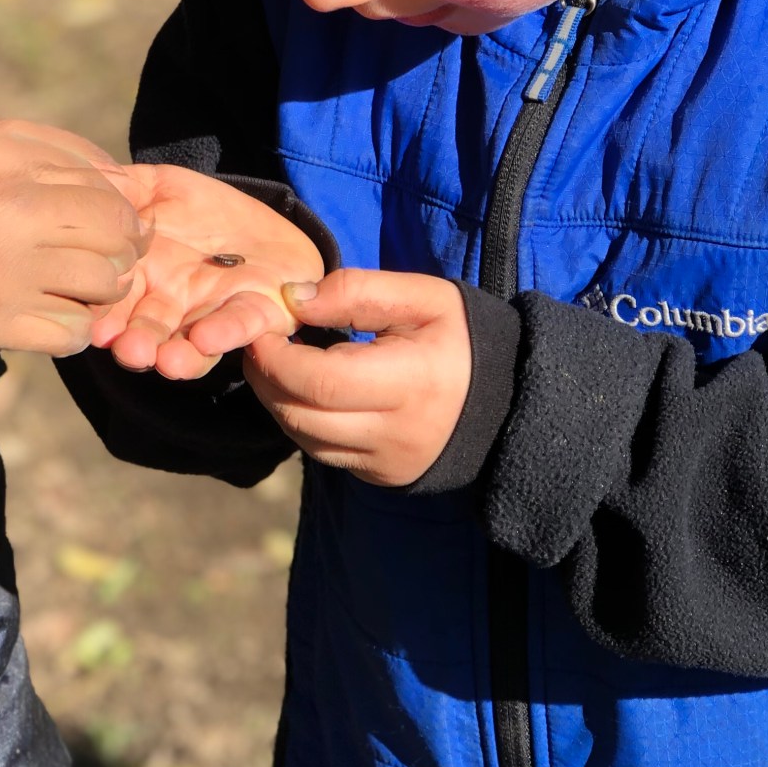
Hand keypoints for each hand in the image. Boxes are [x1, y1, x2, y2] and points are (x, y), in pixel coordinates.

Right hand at [0, 119, 147, 353]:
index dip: (126, 214)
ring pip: (102, 288)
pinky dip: (74, 329)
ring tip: (81, 285)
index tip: (118, 225)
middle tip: (109, 256)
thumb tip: (126, 182)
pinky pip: (69, 335)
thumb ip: (61, 150)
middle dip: (124, 251)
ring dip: (102, 290)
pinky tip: (56, 312)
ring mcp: (3, 272)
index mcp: (12, 162)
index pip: (109, 195)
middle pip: (115, 240)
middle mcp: (12, 214)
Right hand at [88, 165, 325, 377]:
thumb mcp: (158, 187)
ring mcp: (211, 315)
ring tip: (166, 361)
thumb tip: (78, 180)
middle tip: (128, 350)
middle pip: (146, 332)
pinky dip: (224, 334)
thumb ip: (120, 186)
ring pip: (191, 343)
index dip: (100, 315)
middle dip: (135, 344)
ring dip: (178, 356)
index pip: (112, 300)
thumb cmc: (202, 211)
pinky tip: (207, 338)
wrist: (265, 228)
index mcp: (139, 276)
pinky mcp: (259, 316)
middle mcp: (170, 306)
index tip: (90, 327)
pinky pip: (240, 326)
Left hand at [243, 269, 470, 486]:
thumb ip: (356, 290)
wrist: (509, 398)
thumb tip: (291, 298)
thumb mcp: (423, 297)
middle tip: (258, 341)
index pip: (318, 381)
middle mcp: (394, 434)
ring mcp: (385, 463)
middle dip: (266, 376)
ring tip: (278, 361)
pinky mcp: (379, 475)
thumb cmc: (462, 339)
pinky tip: (305, 389)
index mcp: (410, 383)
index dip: (276, 355)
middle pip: (300, 414)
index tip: (262, 325)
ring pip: (303, 438)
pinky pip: (322, 451)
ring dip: (278, 399)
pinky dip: (301, 420)